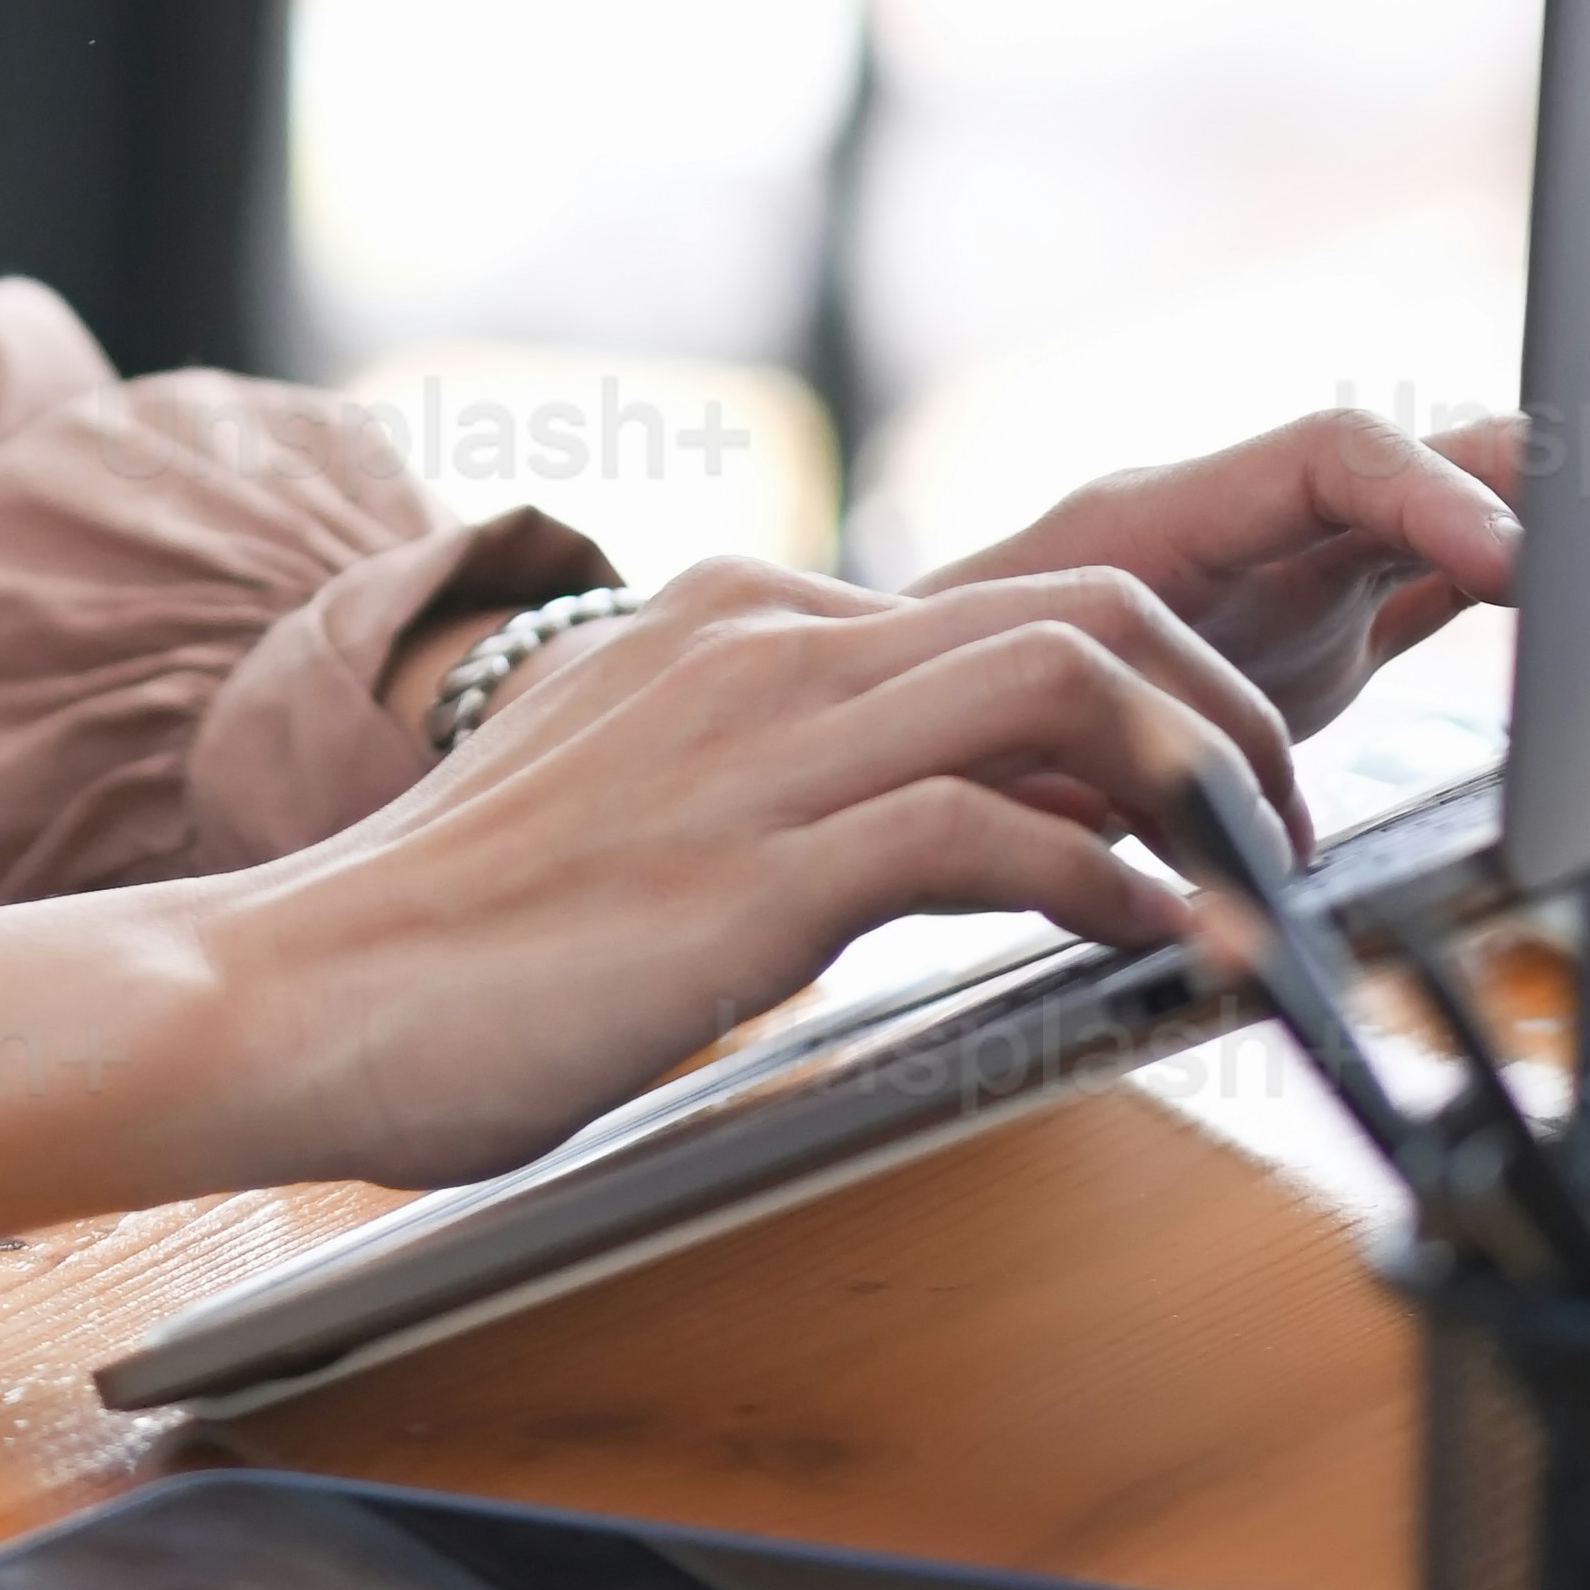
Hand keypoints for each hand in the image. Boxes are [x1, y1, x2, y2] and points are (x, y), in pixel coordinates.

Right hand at [222, 546, 1319, 1195]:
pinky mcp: (759, 867)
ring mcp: (762, 741)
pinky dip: (1116, 884)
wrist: (300, 988)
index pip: (1004, 603)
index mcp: (736, 619)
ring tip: (1268, 873)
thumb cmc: (454, 941)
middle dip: (1227, 700)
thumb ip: (758, 781)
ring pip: (1064, 672)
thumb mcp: (635, 807)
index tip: (1219, 787)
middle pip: (1080, 601)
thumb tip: (894, 829)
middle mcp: (764, 640)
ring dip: (1208, 770)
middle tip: (1289, 817)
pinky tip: (1165, 947)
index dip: (1147, 691)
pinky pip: (996, 832)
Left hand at [936, 406, 1523, 748]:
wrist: (897, 702)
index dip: (1427, 501)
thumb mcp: (994, 706)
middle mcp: (1242, 529)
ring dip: (1522, 533)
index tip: (1508, 565)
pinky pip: (1427, 585)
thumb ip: (1083, 733)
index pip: (1328, 458)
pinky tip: (1566, 608)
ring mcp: (1286, 572)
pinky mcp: (1314, 629)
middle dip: (1519, 484)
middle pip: (1409, 463)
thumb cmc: (919, 694)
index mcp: (1163, 518)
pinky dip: (1495, 586)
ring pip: (1434, 516)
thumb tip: (1162, 812)